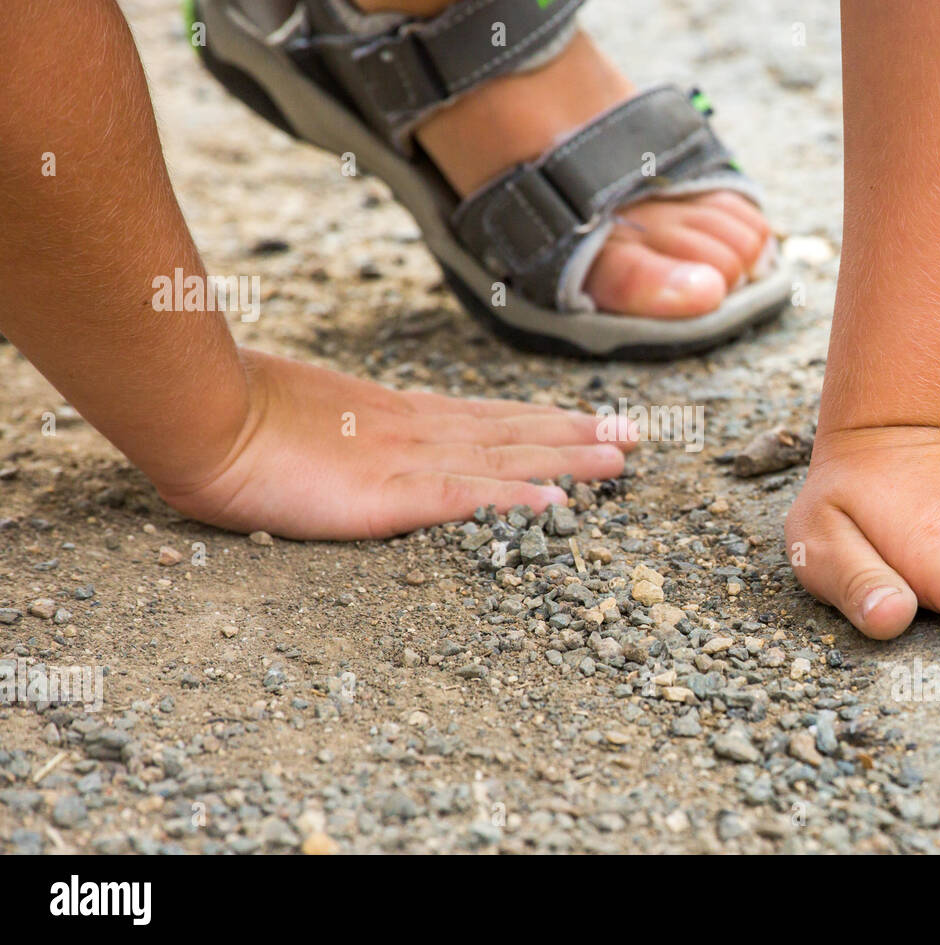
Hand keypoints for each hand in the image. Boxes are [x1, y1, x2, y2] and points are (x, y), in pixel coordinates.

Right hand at [154, 350, 632, 539]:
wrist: (200, 411)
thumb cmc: (234, 417)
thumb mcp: (306, 422)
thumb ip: (347, 434)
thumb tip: (365, 444)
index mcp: (395, 417)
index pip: (484, 418)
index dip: (539, 421)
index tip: (586, 420)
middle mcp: (414, 432)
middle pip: (510, 430)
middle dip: (574, 434)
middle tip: (633, 433)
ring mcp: (403, 459)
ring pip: (504, 456)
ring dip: (566, 457)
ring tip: (620, 456)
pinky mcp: (385, 494)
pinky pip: (464, 498)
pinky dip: (514, 498)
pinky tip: (559, 503)